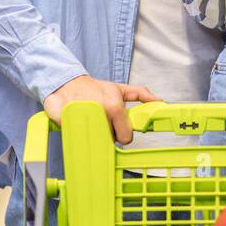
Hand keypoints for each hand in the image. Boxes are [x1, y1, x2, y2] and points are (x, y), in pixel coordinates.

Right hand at [42, 75, 157, 143]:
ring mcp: (83, 120)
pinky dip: (78, 136)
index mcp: (115, 107)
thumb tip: (159, 101)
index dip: (122, 134)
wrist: (67, 82)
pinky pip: (78, 140)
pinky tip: (77, 125)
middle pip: (111, 142)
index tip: (116, 127)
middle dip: (108, 135)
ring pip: (97, 143)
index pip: (126, 137)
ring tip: (90, 122)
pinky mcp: (67, 123)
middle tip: (102, 122)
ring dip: (94, 136)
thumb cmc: (95, 88)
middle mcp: (101, 113)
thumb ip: (140, 94)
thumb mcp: (119, 88)